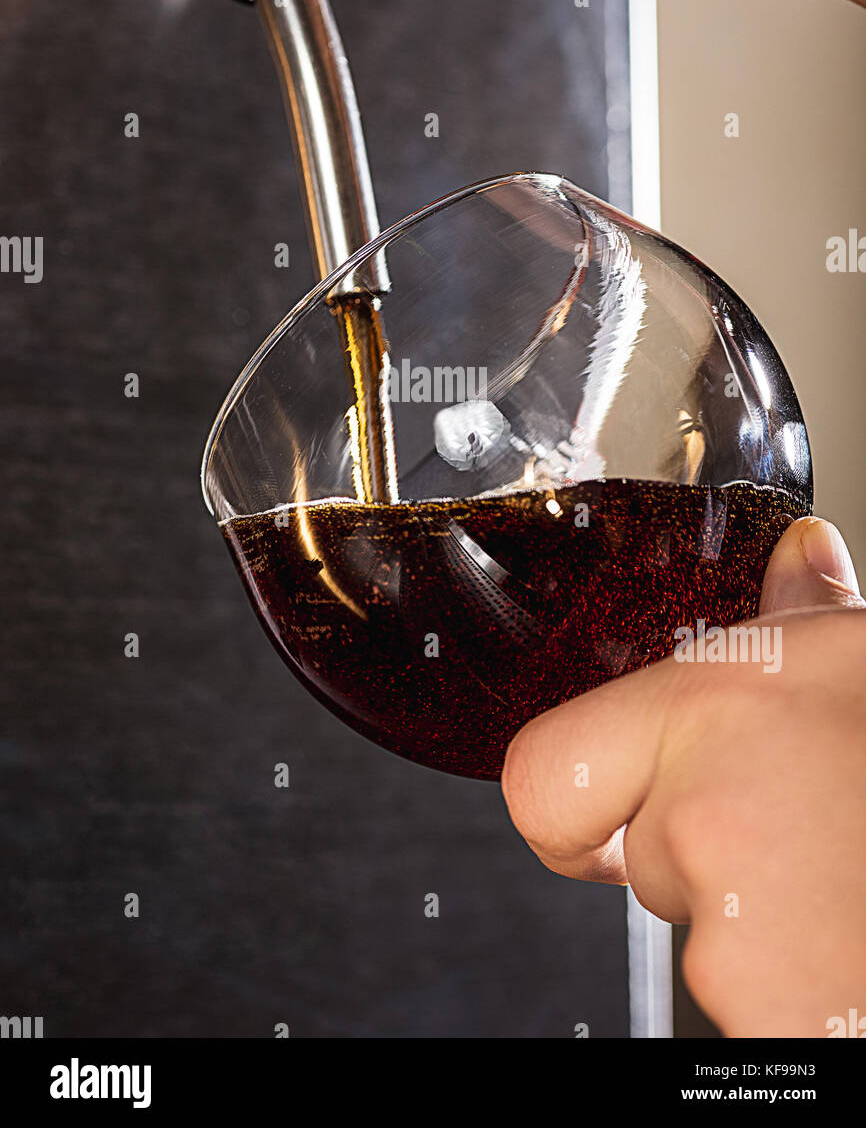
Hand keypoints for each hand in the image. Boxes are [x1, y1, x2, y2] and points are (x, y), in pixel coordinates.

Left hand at [500, 516, 865, 1036]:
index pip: (543, 781)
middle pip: (640, 855)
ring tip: (850, 870)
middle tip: (809, 823)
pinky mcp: (779, 1023)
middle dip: (702, 848)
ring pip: (702, 928)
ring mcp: (741, 937)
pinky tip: (856, 923)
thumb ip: (810, 620)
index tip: (614, 805)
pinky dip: (801, 971)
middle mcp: (707, 821)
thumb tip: (799, 558)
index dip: (578, 805)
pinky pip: (753, 994)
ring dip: (761, 909)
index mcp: (718, 708)